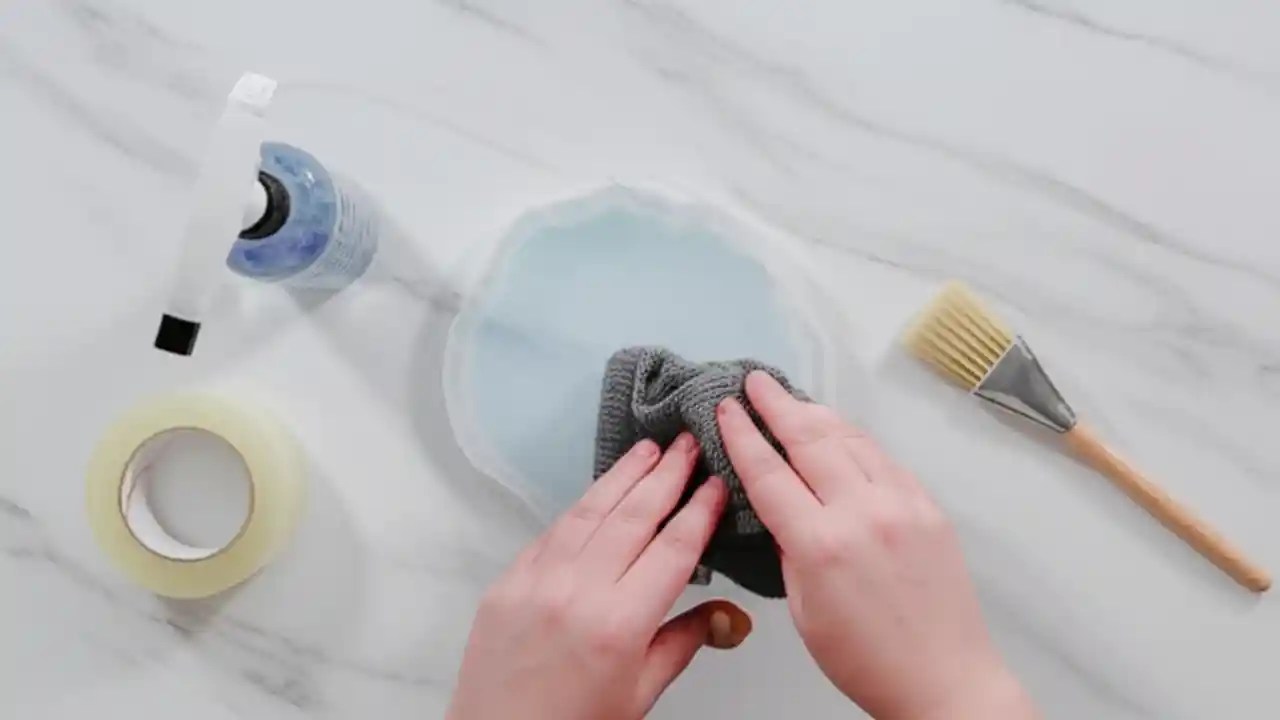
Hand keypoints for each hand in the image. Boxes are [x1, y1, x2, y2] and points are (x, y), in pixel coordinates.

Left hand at [448, 433, 752, 719]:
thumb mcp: (641, 695)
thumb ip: (682, 643)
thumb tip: (721, 614)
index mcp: (619, 625)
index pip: (673, 550)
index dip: (699, 511)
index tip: (717, 484)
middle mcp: (577, 593)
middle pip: (633, 517)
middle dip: (666, 475)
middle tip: (687, 443)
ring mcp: (537, 582)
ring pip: (589, 513)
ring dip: (622, 477)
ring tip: (649, 450)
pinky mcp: (507, 581)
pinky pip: (552, 533)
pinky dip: (581, 507)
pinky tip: (600, 492)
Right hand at [716, 372, 1036, 719]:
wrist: (944, 680)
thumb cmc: (865, 659)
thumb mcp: (802, 610)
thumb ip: (790, 549)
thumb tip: (782, 507)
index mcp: (821, 546)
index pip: (769, 473)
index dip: (743, 435)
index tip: (727, 408)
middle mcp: (863, 514)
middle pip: (810, 439)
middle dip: (778, 405)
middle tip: (756, 381)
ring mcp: (902, 505)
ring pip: (851, 440)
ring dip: (818, 414)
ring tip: (793, 398)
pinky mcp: (928, 508)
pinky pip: (885, 460)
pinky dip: (856, 440)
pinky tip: (840, 432)